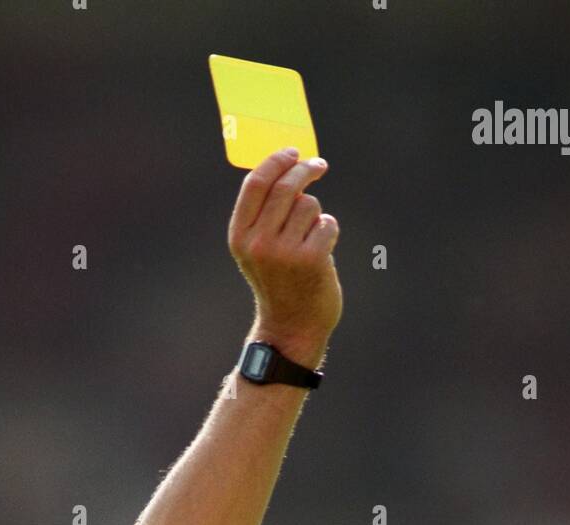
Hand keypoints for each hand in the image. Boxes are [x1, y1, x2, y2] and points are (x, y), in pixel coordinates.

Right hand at [227, 148, 342, 363]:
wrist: (291, 327)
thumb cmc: (279, 281)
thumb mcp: (258, 248)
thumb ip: (264, 212)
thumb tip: (286, 166)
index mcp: (240, 236)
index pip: (256, 183)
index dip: (277, 160)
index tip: (293, 152)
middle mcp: (258, 243)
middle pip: (286, 186)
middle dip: (305, 170)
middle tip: (319, 165)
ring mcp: (284, 252)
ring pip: (309, 205)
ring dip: (316, 215)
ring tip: (310, 238)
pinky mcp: (311, 260)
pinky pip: (327, 223)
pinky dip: (329, 232)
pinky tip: (321, 252)